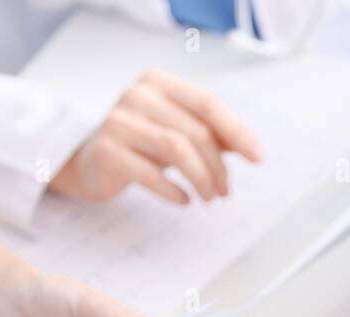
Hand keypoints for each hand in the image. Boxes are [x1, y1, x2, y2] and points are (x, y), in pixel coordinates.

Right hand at [50, 70, 262, 204]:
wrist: (91, 162)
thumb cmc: (143, 145)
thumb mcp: (179, 133)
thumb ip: (212, 135)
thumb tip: (251, 149)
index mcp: (160, 82)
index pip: (208, 104)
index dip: (237, 131)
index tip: (258, 158)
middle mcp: (138, 95)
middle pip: (195, 131)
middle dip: (218, 166)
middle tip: (225, 191)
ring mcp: (119, 121)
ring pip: (176, 149)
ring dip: (201, 179)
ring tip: (210, 198)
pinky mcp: (107, 151)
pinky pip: (151, 174)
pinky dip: (174, 191)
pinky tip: (185, 201)